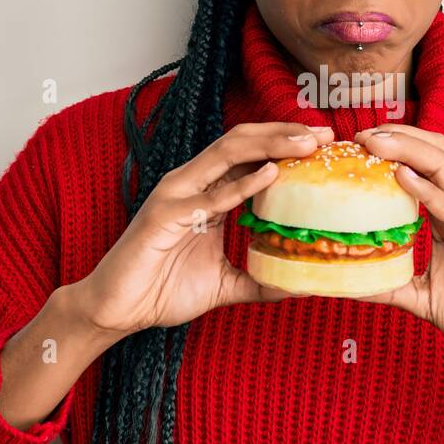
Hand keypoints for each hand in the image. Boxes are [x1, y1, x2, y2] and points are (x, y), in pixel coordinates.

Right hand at [72, 121, 334, 337]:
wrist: (118, 310)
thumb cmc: (163, 290)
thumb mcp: (226, 284)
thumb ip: (260, 280)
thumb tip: (299, 287)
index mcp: (207, 192)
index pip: (251, 154)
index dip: (287, 143)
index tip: (325, 144)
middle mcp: (193, 183)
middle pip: (243, 141)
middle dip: (285, 133)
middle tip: (325, 135)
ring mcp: (177, 194)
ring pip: (228, 153)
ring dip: (271, 144)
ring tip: (306, 144)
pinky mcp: (164, 215)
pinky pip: (210, 196)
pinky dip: (243, 183)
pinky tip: (271, 175)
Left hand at [351, 125, 443, 411]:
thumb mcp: (424, 297)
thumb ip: (392, 286)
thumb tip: (349, 286)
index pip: (426, 164)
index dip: (395, 147)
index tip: (356, 143)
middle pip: (436, 154)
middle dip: (398, 137)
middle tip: (360, 134)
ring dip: (409, 151)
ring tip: (375, 143)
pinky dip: (432, 194)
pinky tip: (405, 179)